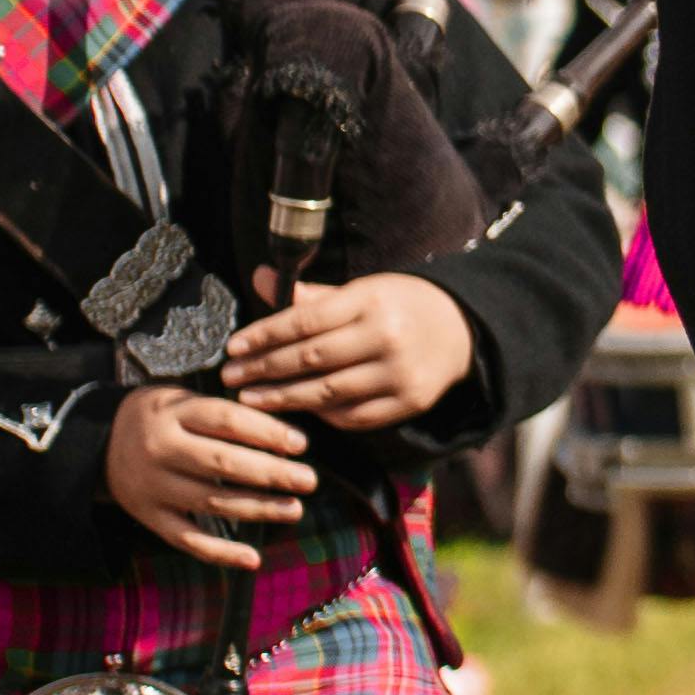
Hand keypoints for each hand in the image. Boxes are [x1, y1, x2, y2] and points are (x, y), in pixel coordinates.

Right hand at [102, 384, 321, 567]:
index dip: (266, 432)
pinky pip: (187, 539)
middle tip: (309, 480)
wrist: (98, 442)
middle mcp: (161, 449)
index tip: (301, 444)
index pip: (226, 421)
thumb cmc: (160, 418)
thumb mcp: (182, 400)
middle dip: (271, 473)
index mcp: (173, 413)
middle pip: (222, 463)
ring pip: (211, 502)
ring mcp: (154, 486)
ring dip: (257, 509)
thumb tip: (287, 437)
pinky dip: (220, 553)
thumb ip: (225, 414)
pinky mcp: (149, 517)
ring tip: (294, 509)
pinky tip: (253, 558)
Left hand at [233, 273, 474, 434]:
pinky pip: (354, 416)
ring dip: (283, 397)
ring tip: (251, 398)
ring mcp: (399, 373)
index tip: (234, 348)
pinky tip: (298, 410)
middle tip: (231, 377)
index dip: (264, 336)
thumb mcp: (361, 290)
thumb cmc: (400, 305)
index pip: (305, 320)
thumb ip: (311, 294)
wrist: (463, 329)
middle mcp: (386, 336)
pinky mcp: (409, 402)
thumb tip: (260, 278)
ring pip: (328, 392)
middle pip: (311, 358)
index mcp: (370, 300)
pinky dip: (322, 415)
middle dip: (265, 369)